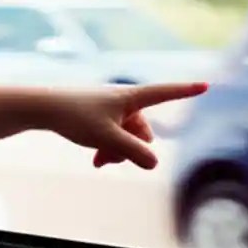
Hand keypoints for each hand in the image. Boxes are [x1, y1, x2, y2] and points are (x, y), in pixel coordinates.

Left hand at [45, 82, 207, 168]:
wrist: (41, 107)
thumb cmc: (74, 116)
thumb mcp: (106, 137)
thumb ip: (132, 152)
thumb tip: (154, 163)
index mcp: (130, 97)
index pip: (165, 93)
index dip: (185, 91)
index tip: (206, 85)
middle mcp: (124, 100)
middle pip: (143, 130)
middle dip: (132, 148)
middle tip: (109, 158)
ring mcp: (110, 109)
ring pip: (127, 137)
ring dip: (118, 151)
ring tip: (100, 161)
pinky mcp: (98, 116)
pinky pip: (114, 136)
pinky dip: (108, 148)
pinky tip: (97, 161)